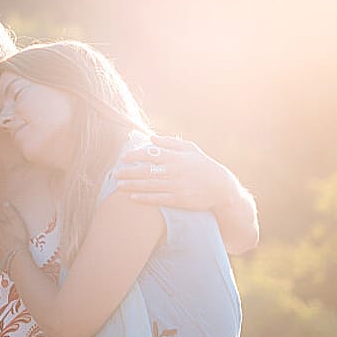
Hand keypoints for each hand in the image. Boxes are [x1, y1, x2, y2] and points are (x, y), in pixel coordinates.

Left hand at [115, 134, 239, 210]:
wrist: (221, 187)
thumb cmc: (203, 165)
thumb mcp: (190, 149)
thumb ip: (170, 143)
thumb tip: (151, 137)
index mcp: (176, 157)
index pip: (151, 154)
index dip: (135, 155)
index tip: (123, 157)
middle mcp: (174, 171)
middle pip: (146, 171)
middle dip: (129, 172)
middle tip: (115, 173)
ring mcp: (176, 186)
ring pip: (150, 185)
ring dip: (132, 185)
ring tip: (118, 185)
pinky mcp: (179, 200)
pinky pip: (158, 199)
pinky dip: (145, 198)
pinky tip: (132, 197)